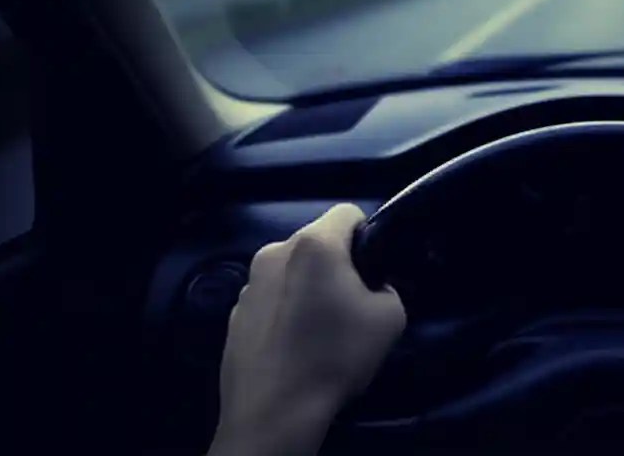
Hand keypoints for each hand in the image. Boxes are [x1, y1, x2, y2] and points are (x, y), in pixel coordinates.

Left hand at [208, 204, 405, 455]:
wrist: (274, 410)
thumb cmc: (335, 355)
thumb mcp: (390, 318)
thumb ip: (386, 288)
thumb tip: (370, 288)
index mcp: (314, 244)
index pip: (348, 212)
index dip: (367, 236)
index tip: (373, 270)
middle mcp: (274, 252)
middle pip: (316, 243)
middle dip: (336, 264)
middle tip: (352, 304)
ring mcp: (247, 284)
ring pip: (290, 271)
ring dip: (306, 287)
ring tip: (319, 330)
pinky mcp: (233, 314)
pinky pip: (270, 299)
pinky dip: (284, 312)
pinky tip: (294, 346)